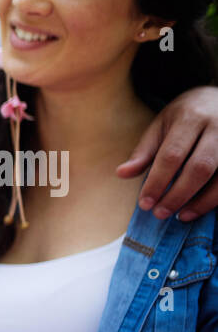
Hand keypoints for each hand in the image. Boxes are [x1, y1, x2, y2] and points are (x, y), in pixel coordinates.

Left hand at [120, 86, 217, 221]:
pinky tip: (200, 209)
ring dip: (202, 202)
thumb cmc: (185, 115)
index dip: (157, 182)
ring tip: (181, 216)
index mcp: (190, 117)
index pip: (172, 155)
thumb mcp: (161, 125)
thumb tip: (122, 173)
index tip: (145, 203)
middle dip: (178, 195)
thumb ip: (144, 151)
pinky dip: (215, 198)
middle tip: (160, 213)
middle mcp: (217, 126)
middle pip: (199, 167)